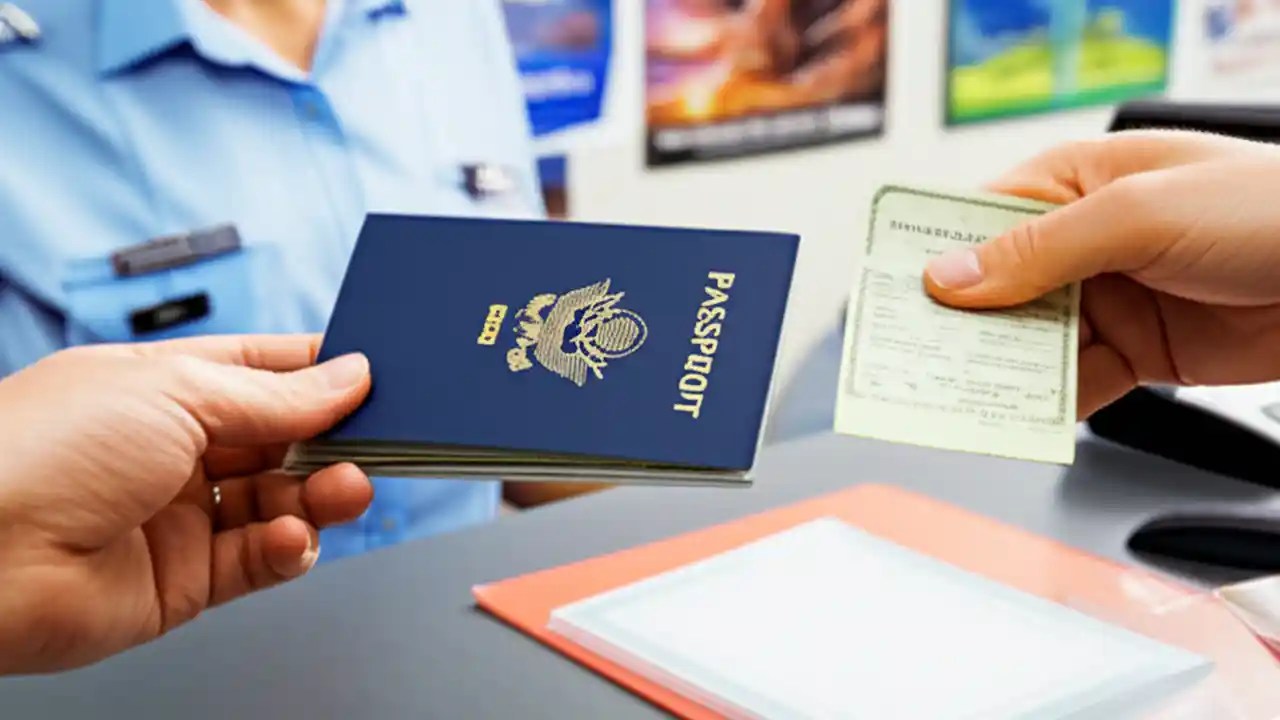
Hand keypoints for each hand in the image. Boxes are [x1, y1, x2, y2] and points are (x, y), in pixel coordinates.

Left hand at [0, 335, 372, 674]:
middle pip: (280, 440)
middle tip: (381, 439)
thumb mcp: (178, 393)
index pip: (260, 371)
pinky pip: (259, 560)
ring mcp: (179, 516)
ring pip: (280, 501)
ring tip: (349, 489)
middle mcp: (172, 450)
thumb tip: (351, 375)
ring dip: (323, 494)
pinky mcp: (184, 580)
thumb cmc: (45, 449)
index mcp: (162, 386)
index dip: (318, 371)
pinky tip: (292, 536)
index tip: (375, 375)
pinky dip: (288, 548)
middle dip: (334, 438)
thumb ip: (276, 397)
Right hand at [924, 130, 1279, 417]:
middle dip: (957, 322)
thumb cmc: (1270, 208)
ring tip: (956, 392)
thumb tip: (952, 277)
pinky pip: (1075, 382)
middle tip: (912, 355)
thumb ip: (1041, 250)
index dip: (931, 254)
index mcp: (1075, 181)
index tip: (890, 294)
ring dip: (996, 368)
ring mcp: (1111, 298)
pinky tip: (1023, 415)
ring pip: (1029, 340)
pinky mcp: (1139, 353)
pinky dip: (1046, 403)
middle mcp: (1084, 240)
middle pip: (995, 287)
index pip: (978, 216)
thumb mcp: (1138, 213)